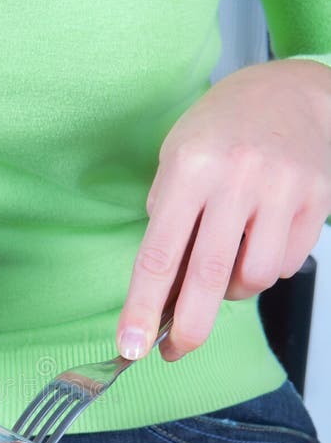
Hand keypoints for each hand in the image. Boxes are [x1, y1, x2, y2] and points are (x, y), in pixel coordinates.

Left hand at [117, 59, 330, 361]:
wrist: (289, 91)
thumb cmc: (221, 131)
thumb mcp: (176, 161)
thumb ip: (168, 224)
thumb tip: (163, 297)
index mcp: (190, 167)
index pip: (158, 254)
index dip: (142, 308)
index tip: (131, 346)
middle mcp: (237, 177)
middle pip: (208, 275)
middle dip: (188, 327)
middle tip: (173, 351)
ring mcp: (282, 188)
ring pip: (254, 277)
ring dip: (233, 289)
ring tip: (227, 260)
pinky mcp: (317, 198)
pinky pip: (287, 264)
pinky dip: (266, 268)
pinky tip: (259, 239)